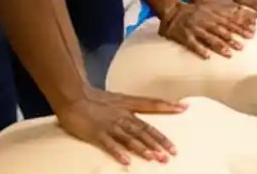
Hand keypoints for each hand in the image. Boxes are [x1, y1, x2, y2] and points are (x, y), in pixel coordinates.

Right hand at [54, 88, 184, 164]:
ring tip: (156, 158)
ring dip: (144, 149)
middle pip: (144, 129)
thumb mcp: (118, 99)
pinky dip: (118, 152)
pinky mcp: (96, 133)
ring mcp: (110, 125)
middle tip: (172, 153)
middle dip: (159, 141)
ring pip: (130, 138)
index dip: (167, 106)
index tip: (184, 108)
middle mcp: (122, 115)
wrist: (72, 96)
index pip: (152, 104)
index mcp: (128, 105)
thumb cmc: (95, 99)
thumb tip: (148, 110)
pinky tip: (127, 161)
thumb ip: (133, 105)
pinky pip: (109, 144)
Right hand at [158, 0, 251, 58]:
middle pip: (221, 30)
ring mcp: (195, 29)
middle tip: (242, 47)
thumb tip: (245, 11)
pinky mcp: (185, 36)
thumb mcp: (213, 6)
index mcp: (214, 15)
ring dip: (219, 45)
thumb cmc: (196, 10)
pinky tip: (206, 56)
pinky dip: (199, 49)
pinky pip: (192, 43)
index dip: (241, 27)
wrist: (174, 12)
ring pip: (208, 37)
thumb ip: (228, 10)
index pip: (230, 21)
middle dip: (232, 38)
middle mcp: (206, 22)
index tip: (251, 33)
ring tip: (228, 53)